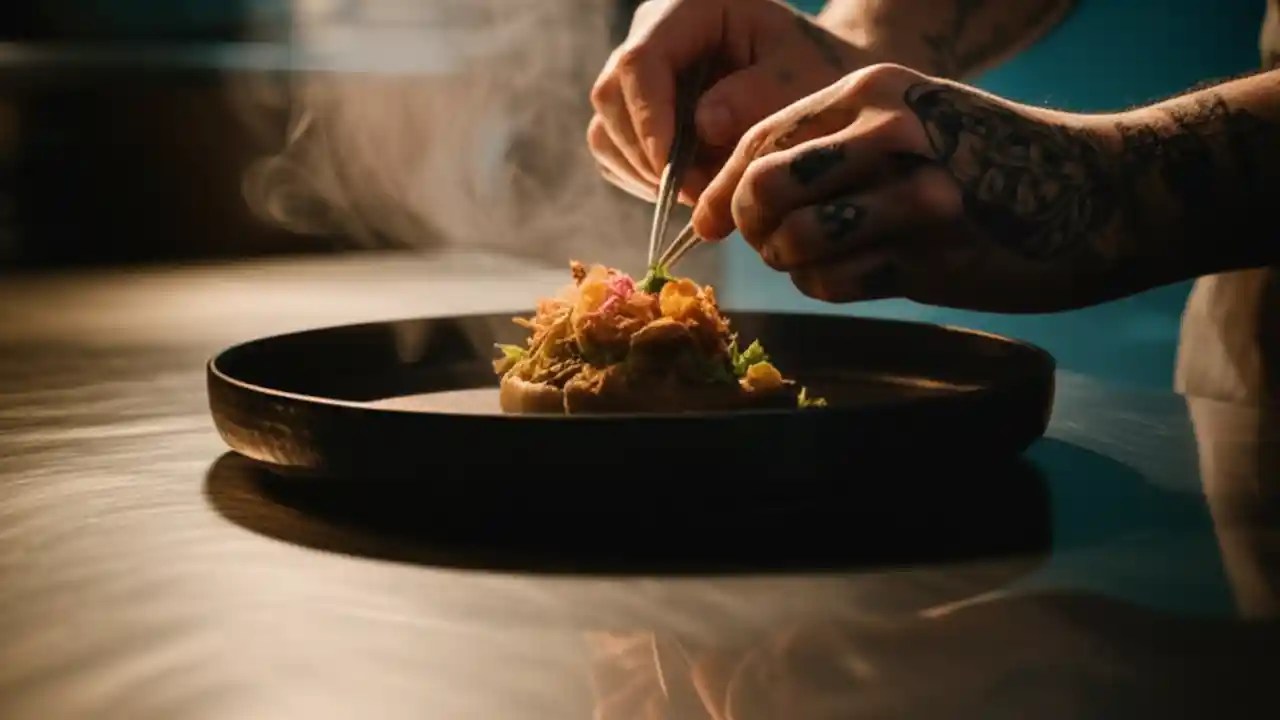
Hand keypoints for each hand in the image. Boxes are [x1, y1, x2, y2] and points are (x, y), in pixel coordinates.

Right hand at [587, 0, 872, 203]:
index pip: (640, 62)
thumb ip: (757, 97)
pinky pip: (615, 155)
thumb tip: (704, 125)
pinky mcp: (631, 113)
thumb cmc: (811, 72)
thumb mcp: (800, 78)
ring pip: (606, 131)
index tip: (673, 172)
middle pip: (611, 97)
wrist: (811, 83)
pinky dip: (646, 182)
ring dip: (646, 175)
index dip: (649, 121)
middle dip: (649, 156)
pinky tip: (690, 186)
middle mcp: (650, 35)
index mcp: (688, 9)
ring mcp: (635, 75)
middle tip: (701, 194)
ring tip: (704, 192)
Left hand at [693, 63, 1139, 312]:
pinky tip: (864, 275)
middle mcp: (891, 133)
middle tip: (774, 243)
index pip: (759, 138)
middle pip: (764, 188)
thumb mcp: (909, 124)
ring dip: (792, 264)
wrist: (1095, 192)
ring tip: (821, 260)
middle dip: (752, 227)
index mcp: (873, 91)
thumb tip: (731, 198)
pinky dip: (831, 289)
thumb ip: (826, 147)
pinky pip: (835, 283)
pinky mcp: (934, 253)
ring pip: (795, 240)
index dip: (723, 188)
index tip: (710, 222)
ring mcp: (915, 193)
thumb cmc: (986, 163)